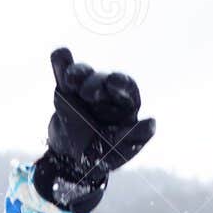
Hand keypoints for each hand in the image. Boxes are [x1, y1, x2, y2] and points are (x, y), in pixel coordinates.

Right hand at [33, 46, 154, 212]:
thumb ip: (134, 139)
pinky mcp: (64, 87)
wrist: (68, 157)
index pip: (127, 87)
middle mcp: (106, 91)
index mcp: (124, 104)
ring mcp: (83, 87)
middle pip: (102, 79)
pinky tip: (60, 55)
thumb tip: (152, 123)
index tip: (111, 81)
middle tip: (87, 93)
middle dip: (95, 83)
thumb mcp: (118, 152)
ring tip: (69, 81)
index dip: (120, 82)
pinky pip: (62, 70)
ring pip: (82, 73)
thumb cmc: (100, 155)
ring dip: (77, 73)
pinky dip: (60, 62)